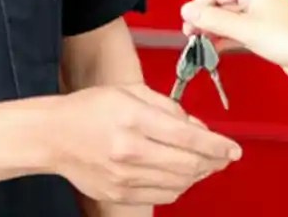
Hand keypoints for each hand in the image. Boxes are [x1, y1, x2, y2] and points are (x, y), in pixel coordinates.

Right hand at [50, 84, 240, 204]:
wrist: (54, 136)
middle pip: (188, 164)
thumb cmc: (90, 108)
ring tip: (204, 163)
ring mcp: (124, 177)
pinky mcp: (119, 193)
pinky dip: (179, 186)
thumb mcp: (131, 92)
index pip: (188, 137)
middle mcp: (129, 151)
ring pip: (179, 182)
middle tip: (224, 156)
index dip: (218, 145)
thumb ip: (169, 108)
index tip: (234, 148)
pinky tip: (181, 174)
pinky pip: (162, 195)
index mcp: (133, 119)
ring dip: (199, 174)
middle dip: (214, 161)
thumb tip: (199, 128)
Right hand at [180, 0, 287, 87]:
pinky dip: (224, 38)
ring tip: (201, 45)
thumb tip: (188, 10)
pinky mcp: (263, 30)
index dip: (198, 6)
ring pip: (226, 18)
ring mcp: (260, 14)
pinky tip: (216, 48)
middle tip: (192, 37)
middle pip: (219, 3)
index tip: (188, 25)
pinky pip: (236, 30)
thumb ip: (213, 19)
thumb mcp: (245, 29)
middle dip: (204, 19)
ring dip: (213, 30)